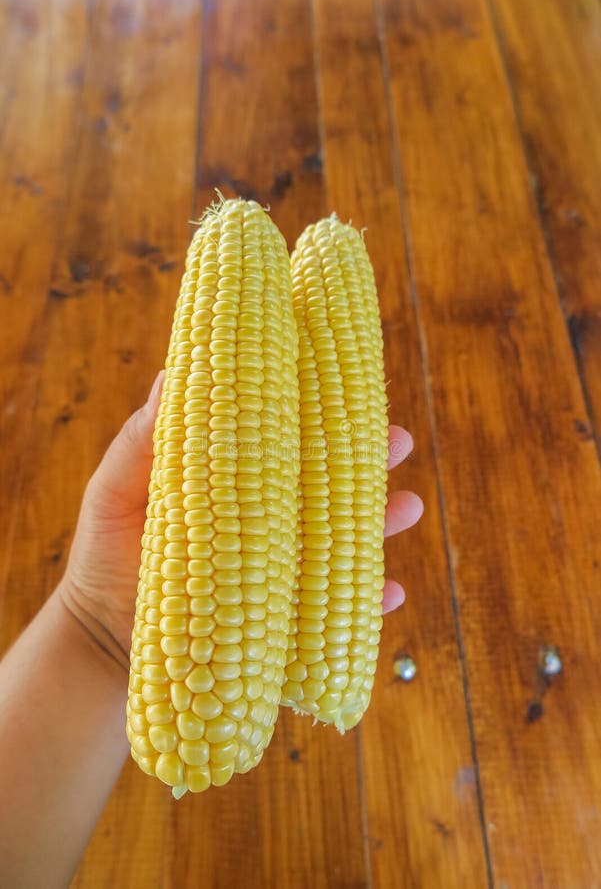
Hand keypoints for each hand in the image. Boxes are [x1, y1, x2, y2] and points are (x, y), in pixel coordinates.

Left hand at [59, 374, 422, 663]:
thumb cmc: (107, 556)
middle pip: (328, 483)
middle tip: (398, 440)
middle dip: (367, 460)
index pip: (286, 439)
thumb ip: (142, 441)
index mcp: (235, 482)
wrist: (105, 639)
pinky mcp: (285, 623)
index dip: (319, 410)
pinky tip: (391, 593)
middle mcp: (267, 521)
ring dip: (380, 521)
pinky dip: (365, 604)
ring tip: (408, 506)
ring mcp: (281, 570)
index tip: (350, 380)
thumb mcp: (117, 490)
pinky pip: (336, 614)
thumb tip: (171, 373)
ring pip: (343, 539)